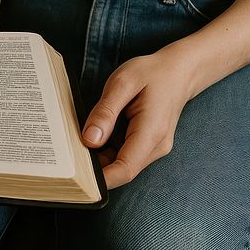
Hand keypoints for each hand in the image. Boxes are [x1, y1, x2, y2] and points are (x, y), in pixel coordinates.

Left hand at [81, 50, 194, 188]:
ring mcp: (155, 147)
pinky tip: (95, 136)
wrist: (179, 71)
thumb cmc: (152, 73)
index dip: (101, 179)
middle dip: (96, 168)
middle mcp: (157, 146)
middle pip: (122, 170)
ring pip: (123, 164)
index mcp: (152, 132)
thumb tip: (89, 140)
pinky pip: (126, 155)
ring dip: (101, 159)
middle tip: (69, 155)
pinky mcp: (149, 145)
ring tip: (78, 142)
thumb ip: (105, 112)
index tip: (77, 178)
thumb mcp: (123, 83)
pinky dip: (108, 151)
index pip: (125, 169)